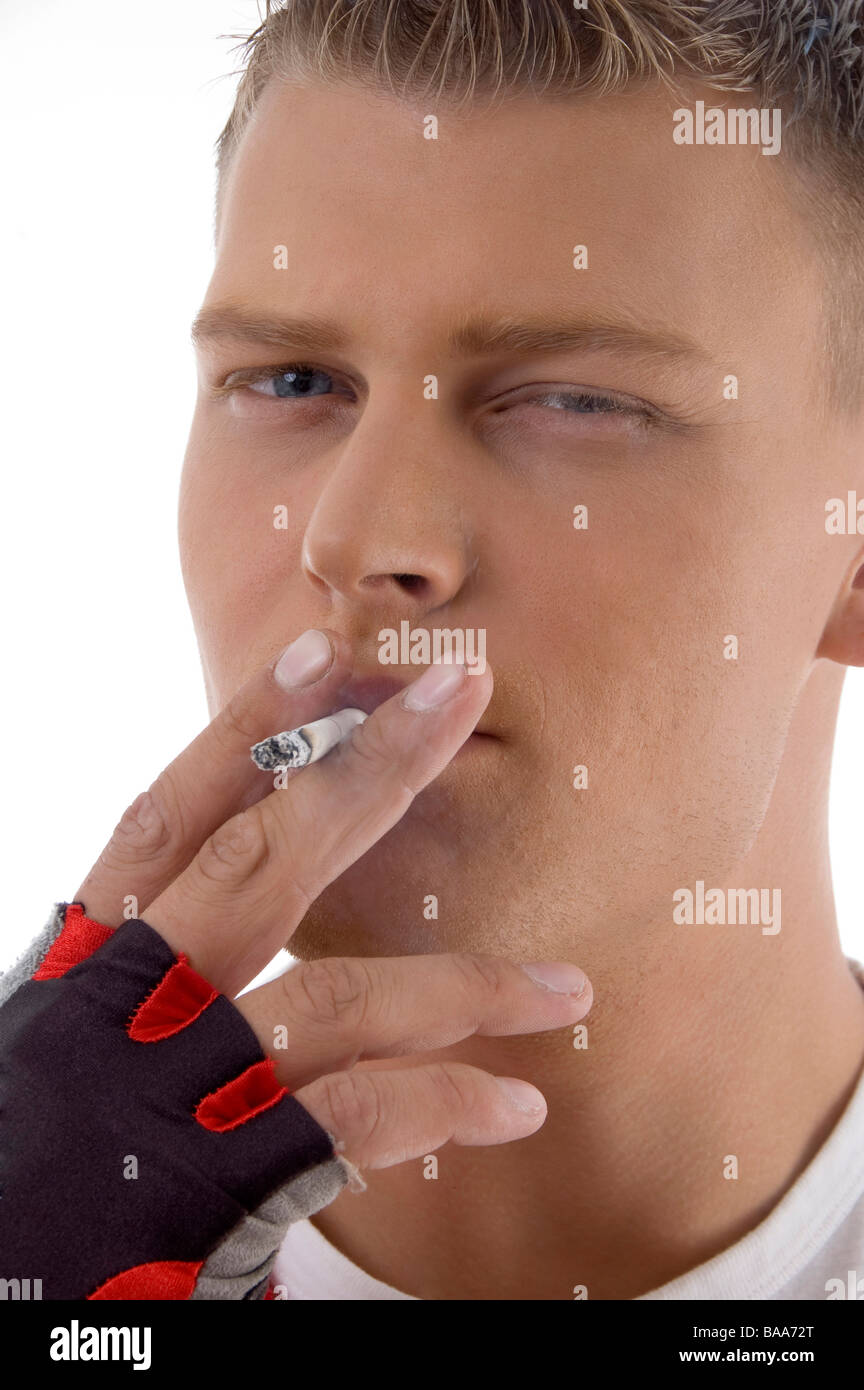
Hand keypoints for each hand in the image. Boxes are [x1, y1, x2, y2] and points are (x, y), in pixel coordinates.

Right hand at [75, 627, 592, 1171]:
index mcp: (89, 965)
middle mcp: (125, 1009)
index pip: (169, 819)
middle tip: (460, 695)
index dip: (243, 729)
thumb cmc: (40, 1167)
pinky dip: (447, 1101)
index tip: (325, 651)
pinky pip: (361, 1116)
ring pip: (336, 994)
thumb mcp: (75, 1046)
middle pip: (256, 862)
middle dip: (369, 772)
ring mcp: (174, 1089)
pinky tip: (514, 1103)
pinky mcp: (220, 1181)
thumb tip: (246, 927)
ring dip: (465, 983)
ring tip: (566, 989)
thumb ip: (152, 980)